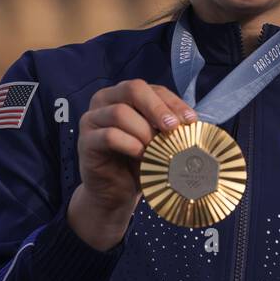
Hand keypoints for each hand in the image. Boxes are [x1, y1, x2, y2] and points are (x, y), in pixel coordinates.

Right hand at [67, 80, 195, 249]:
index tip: (191, 120)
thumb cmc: (138, 161)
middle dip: (158, 108)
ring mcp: (92, 119)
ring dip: (144, 131)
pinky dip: (130, 144)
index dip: (173, 102)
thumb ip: (169, 126)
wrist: (116, 192)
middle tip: (173, 127)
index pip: (151, 88)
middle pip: (133, 89)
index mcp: (124, 94)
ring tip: (156, 148)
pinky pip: (108, 135)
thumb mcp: (157, 139)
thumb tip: (194, 122)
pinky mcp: (85, 141)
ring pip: (120, 112)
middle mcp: (105, 100)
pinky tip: (141, 155)